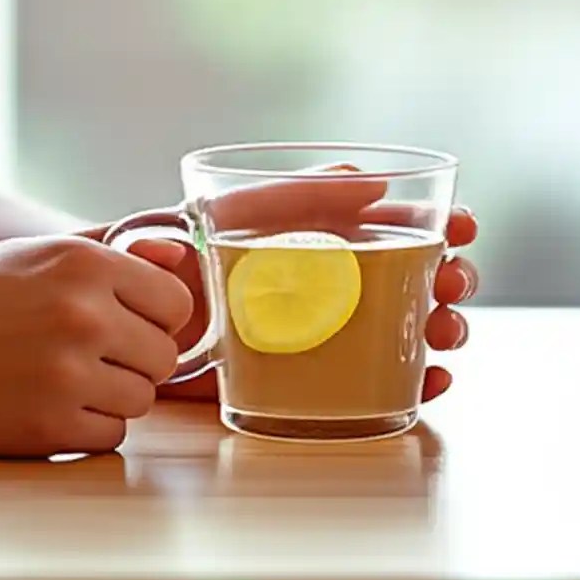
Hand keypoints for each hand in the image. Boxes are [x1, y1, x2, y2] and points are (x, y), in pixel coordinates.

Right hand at [0, 236, 192, 455]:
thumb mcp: (33, 257)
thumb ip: (113, 251)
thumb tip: (180, 256)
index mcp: (84, 265)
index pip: (177, 304)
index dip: (156, 318)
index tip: (129, 323)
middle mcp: (83, 315)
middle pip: (165, 356)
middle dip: (136, 360)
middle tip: (90, 355)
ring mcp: (67, 374)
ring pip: (144, 398)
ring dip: (113, 395)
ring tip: (64, 379)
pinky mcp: (49, 427)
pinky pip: (113, 434)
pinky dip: (88, 427)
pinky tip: (48, 405)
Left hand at [145, 174, 478, 402]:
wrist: (115, 313)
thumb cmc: (154, 253)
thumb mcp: (191, 221)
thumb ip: (236, 209)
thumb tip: (306, 199)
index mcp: (312, 225)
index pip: (390, 215)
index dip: (436, 217)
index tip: (464, 226)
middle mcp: (331, 272)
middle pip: (413, 270)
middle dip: (449, 274)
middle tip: (453, 282)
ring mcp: (327, 324)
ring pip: (408, 320)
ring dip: (442, 323)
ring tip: (447, 332)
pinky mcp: (313, 372)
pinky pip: (379, 375)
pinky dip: (415, 378)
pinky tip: (433, 380)